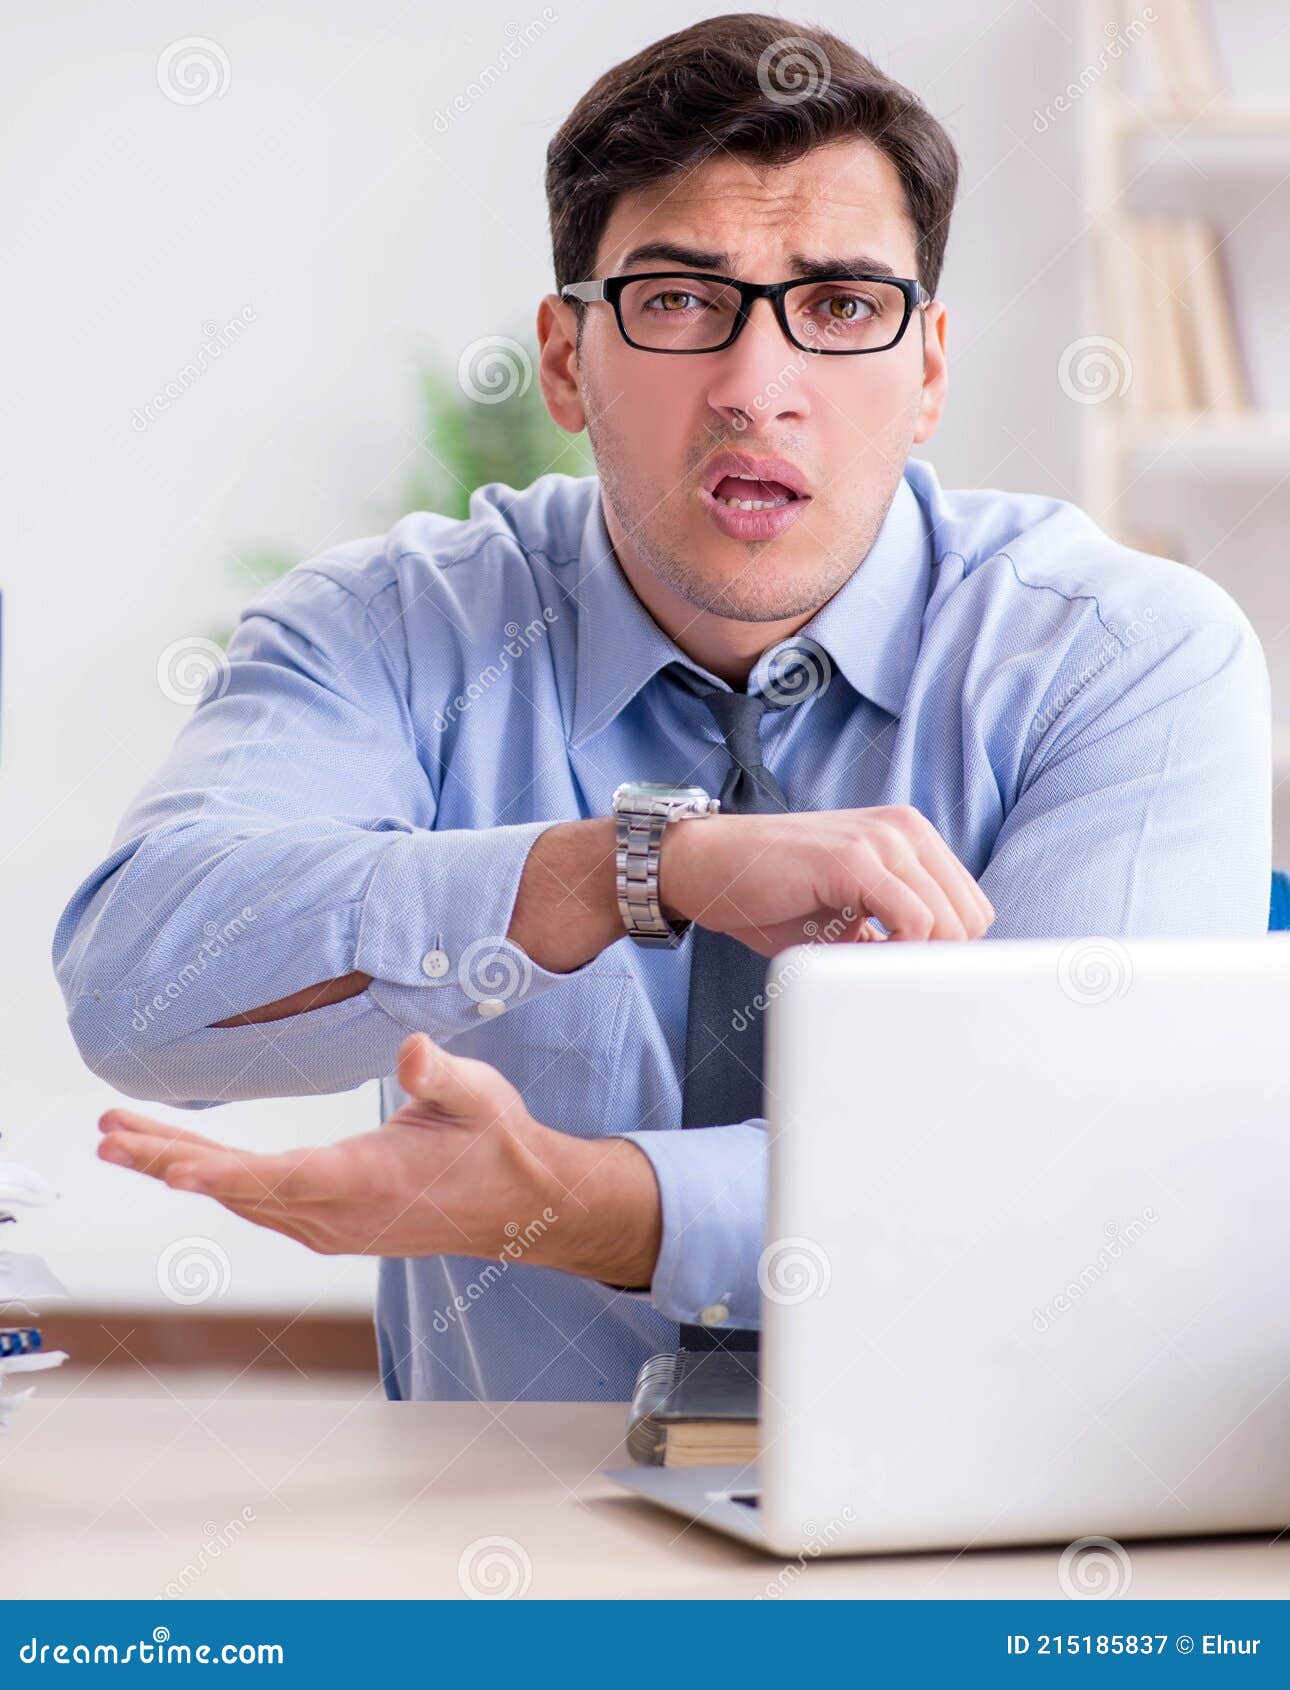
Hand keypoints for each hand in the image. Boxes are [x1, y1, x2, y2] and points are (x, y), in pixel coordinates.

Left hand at [95, 1032, 661, 1282]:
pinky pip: (258, 1207)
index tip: (168, 1166)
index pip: (282, 1177)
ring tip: (122, 1140)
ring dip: (179, 1169)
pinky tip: (183, 1163)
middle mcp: (340, 1215)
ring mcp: (331, 1228)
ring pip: (240, 1200)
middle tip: (108, 1135)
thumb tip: (413, 1051)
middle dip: (166, 1160)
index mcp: (369, 1180)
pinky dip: (213, 1183)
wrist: (522, 1206)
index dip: (221, 1172)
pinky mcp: (331, 1227)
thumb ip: (442, 1075)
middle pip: (238, 1190)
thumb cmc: (497, 1144)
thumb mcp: (480, 1097)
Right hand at [660, 805, 993, 954]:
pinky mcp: (855, 859)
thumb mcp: (851, 911)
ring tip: (870, 973)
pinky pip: (915, 921)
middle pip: (970, 918)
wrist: (706, 867)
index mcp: (911, 836)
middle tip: (888, 981)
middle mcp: (905, 828)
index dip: (947, 953)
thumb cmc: (772, 896)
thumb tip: (938, 977)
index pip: (971, 907)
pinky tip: (861, 963)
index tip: (906, 977)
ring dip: (916, 963)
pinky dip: (899, 956)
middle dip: (937, 962)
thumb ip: (897, 929)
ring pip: (950, 923)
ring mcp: (882, 839)